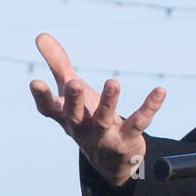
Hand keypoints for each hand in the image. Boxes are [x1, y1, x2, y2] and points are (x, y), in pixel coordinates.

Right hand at [30, 33, 165, 186]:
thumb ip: (59, 65)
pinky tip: (160, 91)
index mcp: (66, 117)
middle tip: (74, 82)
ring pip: (104, 120)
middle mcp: (82, 128)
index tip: (35, 82)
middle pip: (75, 116)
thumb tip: (40, 35)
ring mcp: (105, 136)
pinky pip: (139, 122)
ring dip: (108, 102)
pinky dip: (150, 107)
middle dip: (74, 100)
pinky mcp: (128, 138)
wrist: (110, 160)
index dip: (42, 97)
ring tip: (113, 82)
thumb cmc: (87, 118)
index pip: (49, 109)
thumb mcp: (72, 92)